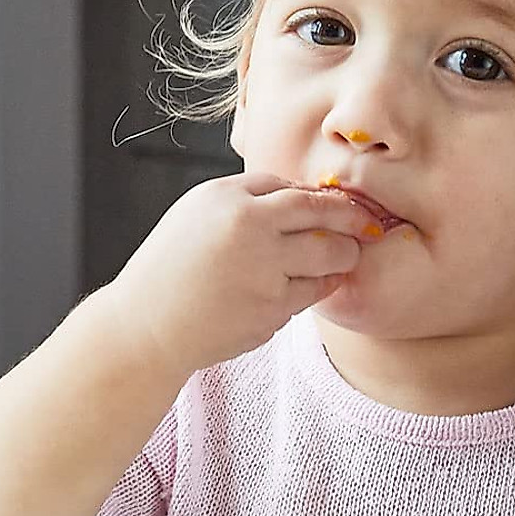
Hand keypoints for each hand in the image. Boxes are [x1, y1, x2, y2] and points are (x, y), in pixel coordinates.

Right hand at [108, 171, 382, 373]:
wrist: (147, 325)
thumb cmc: (172, 268)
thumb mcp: (199, 213)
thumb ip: (248, 199)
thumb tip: (306, 196)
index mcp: (229, 198)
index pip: (297, 189)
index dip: (327, 199)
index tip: (342, 207)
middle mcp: (249, 228)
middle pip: (325, 214)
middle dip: (354, 221)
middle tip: (366, 228)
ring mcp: (263, 271)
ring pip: (330, 256)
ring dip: (344, 257)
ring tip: (344, 258)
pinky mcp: (271, 309)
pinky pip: (312, 293)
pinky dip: (317, 288)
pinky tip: (309, 286)